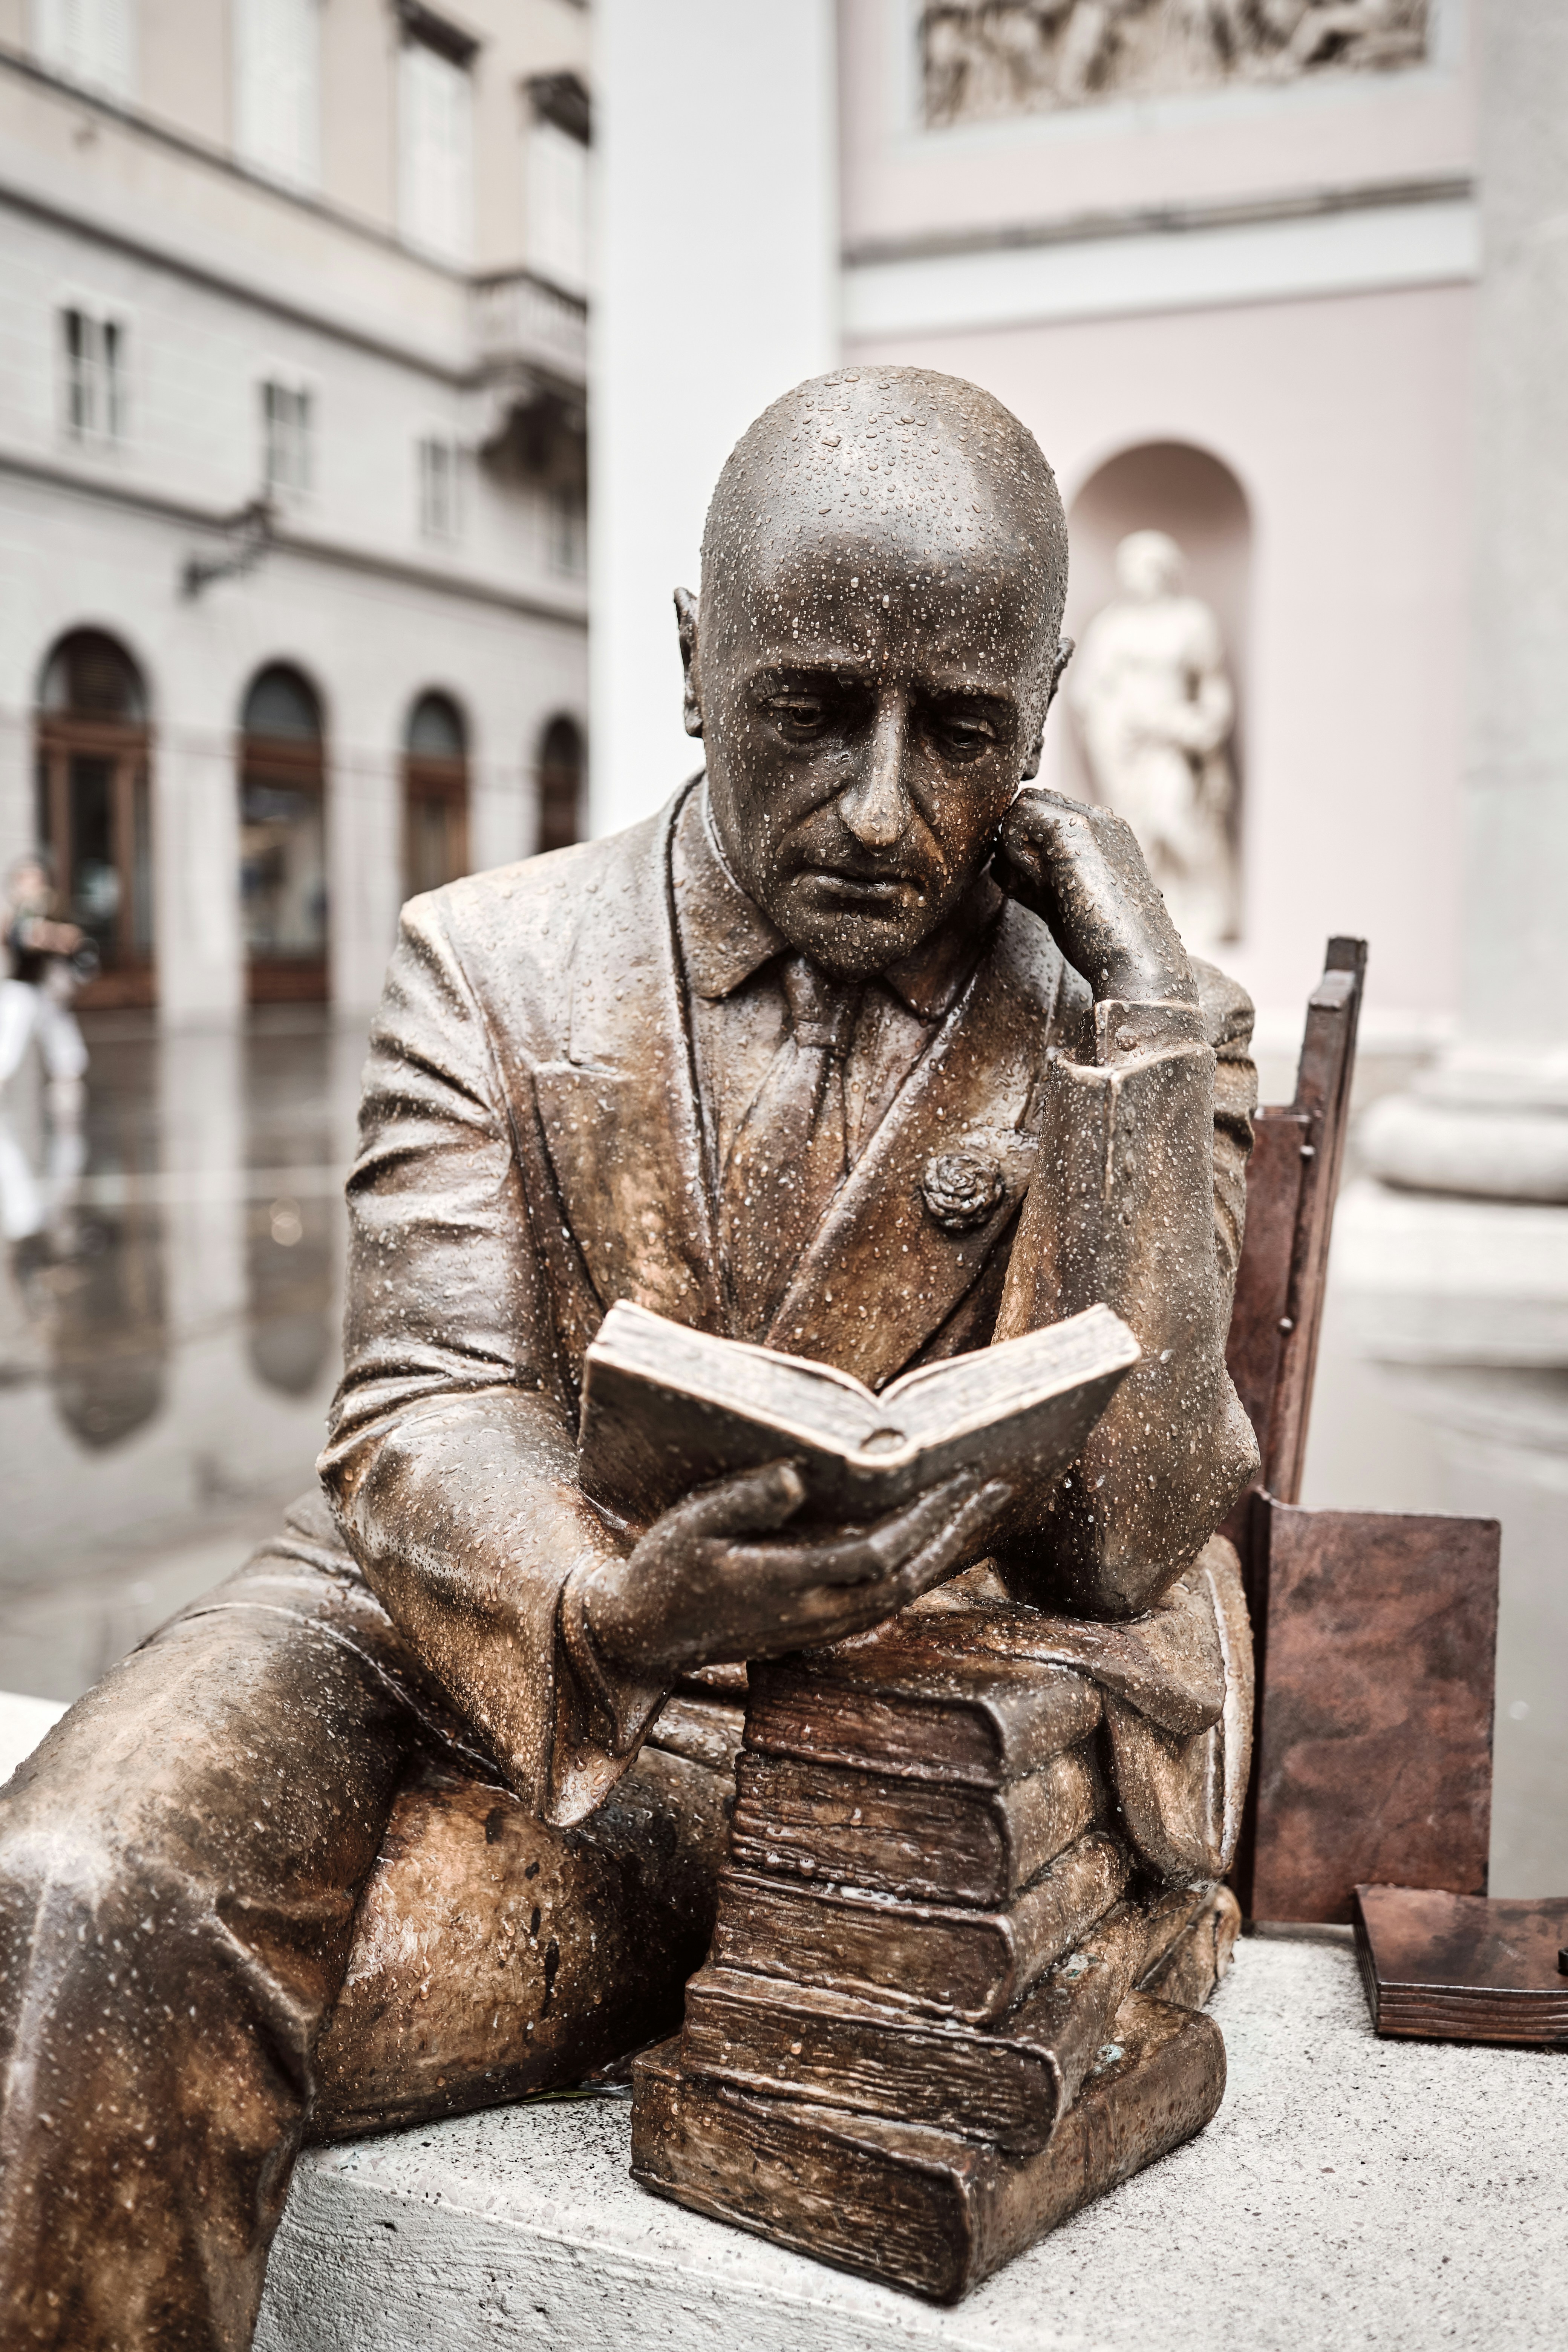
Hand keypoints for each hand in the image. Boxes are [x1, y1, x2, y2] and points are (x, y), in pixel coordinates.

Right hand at [581, 1461, 1011, 1681]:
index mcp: (785, 1584)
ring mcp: (818, 1629)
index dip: (922, 1517)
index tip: (957, 1474)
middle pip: (904, 1577)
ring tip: (977, 1507)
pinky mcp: (817, 1631)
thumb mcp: (690, 1523)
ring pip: (900, 1595)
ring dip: (944, 1550)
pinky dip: (918, 1569)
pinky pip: (884, 1602)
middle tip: (993, 1482)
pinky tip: (934, 1542)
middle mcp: (813, 1614)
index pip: (875, 1554)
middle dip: (952, 1529)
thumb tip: (799, 1473)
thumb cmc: (664, 1570)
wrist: (645, 1638)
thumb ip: (745, 1499)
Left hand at [992, 787, 1193, 1004]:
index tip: (1028, 886)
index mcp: (1104, 835)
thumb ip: (1038, 879)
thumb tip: (1002, 867)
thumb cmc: (1101, 942)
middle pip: (1032, 802)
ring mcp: (1091, 819)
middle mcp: (1100, 820)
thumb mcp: (1064, 902)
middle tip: (1025, 883)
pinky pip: (1020, 816)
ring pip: (1023, 804)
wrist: (1136, 959)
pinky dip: (1013, 849)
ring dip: (1013, 845)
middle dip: (1016, 839)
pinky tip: (1034, 880)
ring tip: (1033, 884)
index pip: (1045, 815)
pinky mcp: (1075, 828)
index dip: (1025, 845)